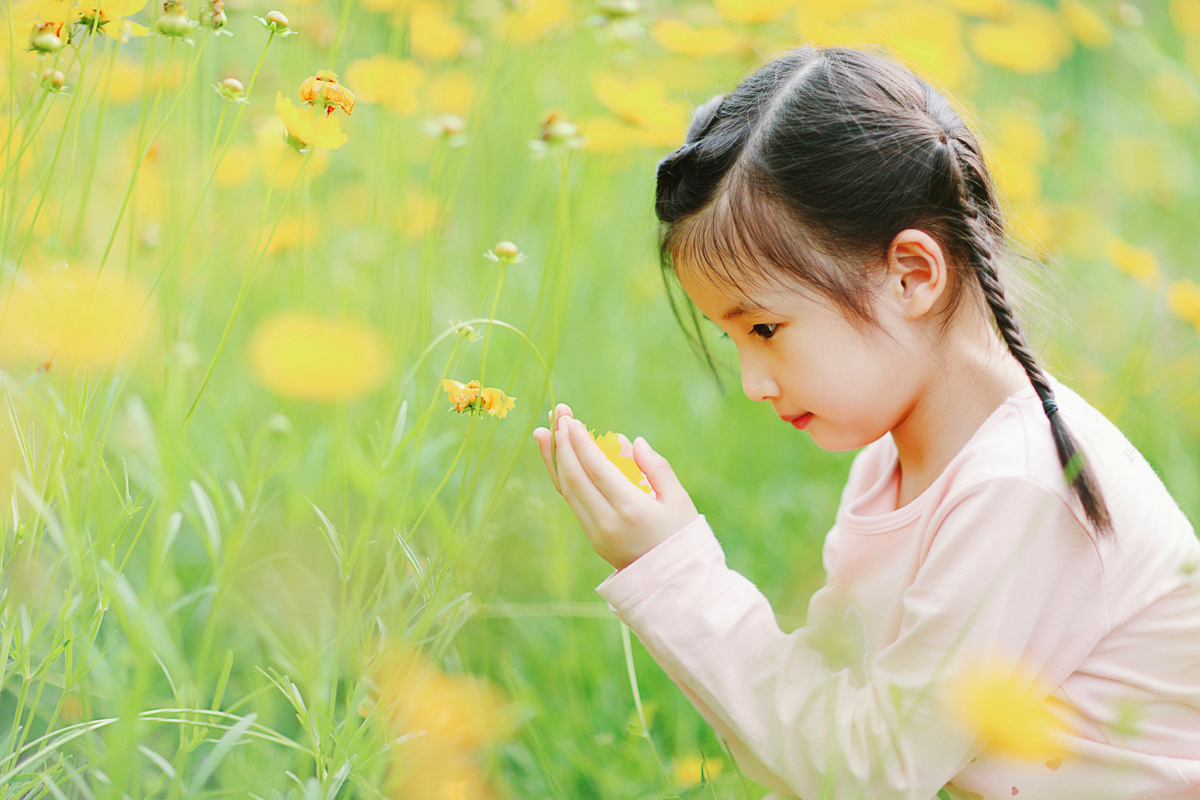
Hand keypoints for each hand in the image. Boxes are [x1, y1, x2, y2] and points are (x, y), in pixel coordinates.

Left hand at [533, 404, 698, 569]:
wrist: (672, 582)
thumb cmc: (681, 536)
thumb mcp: (679, 500)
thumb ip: (657, 467)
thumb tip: (631, 441)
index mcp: (631, 509)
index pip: (596, 469)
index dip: (581, 442)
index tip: (571, 420)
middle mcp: (607, 522)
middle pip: (575, 477)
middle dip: (562, 442)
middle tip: (557, 414)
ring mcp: (596, 533)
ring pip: (567, 490)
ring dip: (554, 458)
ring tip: (544, 431)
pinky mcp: (592, 538)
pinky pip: (572, 502)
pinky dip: (562, 477)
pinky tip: (557, 458)